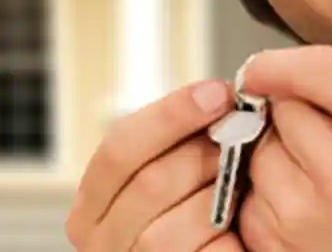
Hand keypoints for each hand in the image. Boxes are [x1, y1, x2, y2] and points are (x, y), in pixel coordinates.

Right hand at [65, 80, 244, 250]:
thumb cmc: (188, 228)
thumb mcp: (166, 182)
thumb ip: (173, 148)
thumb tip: (213, 97)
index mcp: (90, 206)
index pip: (118, 148)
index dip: (169, 116)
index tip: (215, 94)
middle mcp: (101, 240)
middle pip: (148, 181)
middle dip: (201, 153)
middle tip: (240, 135)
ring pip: (174, 224)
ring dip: (218, 200)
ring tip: (240, 184)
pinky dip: (229, 240)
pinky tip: (241, 229)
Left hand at [234, 45, 331, 251]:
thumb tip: (262, 70)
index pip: (306, 67)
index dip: (278, 65)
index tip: (267, 72)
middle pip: (280, 109)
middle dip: (299, 120)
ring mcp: (309, 214)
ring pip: (259, 152)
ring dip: (281, 161)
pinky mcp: (281, 245)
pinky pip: (250, 198)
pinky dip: (272, 200)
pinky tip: (315, 214)